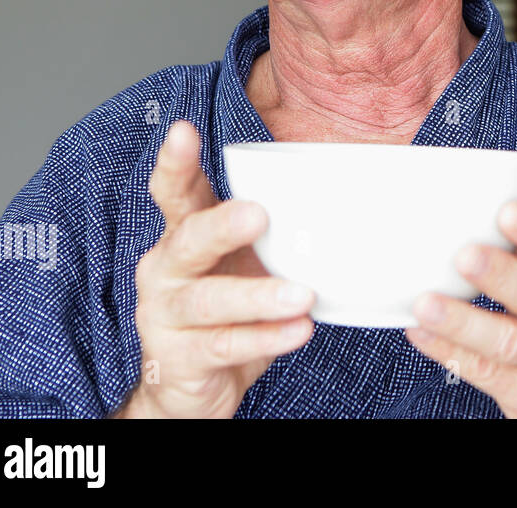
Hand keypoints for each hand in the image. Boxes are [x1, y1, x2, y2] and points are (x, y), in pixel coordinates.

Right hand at [114, 120, 315, 417]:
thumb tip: (350, 198)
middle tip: (259, 215)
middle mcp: (165, 269)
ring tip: (302, 295)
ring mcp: (165, 315)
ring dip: (258, 296)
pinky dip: (264, 339)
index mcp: (184, 236)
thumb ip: (275, 233)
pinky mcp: (178, 358)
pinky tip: (297, 331)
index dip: (175, 163)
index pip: (175, 193)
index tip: (183, 131)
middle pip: (188, 241)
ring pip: (209, 300)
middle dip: (222, 226)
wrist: (193, 386)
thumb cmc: (229, 309)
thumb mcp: (247, 263)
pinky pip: (223, 346)